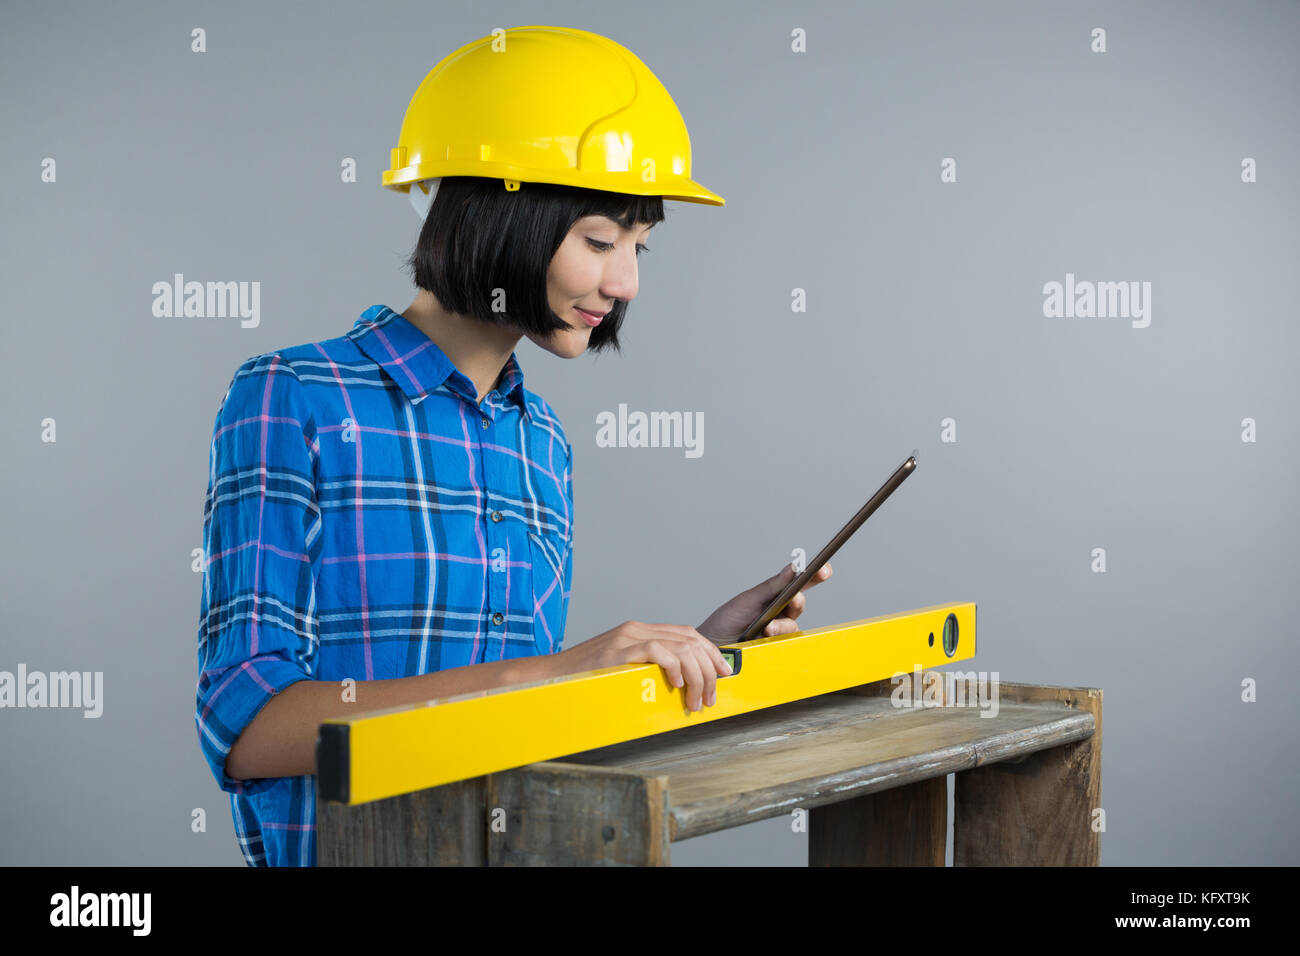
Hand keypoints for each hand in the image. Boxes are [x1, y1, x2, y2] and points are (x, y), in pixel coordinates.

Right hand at [553, 620, 733, 711]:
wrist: (552, 677)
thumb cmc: (587, 680)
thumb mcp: (623, 670)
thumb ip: (648, 668)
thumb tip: (681, 687)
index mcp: (640, 631)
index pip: (687, 633)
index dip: (710, 652)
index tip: (723, 673)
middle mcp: (637, 629)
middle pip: (689, 640)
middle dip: (709, 669)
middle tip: (712, 695)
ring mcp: (628, 637)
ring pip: (680, 647)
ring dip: (696, 676)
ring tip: (696, 700)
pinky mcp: (620, 649)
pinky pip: (658, 651)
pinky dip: (674, 667)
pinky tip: (677, 684)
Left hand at [696, 562, 833, 643]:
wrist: (713, 645)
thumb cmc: (728, 620)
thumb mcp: (749, 599)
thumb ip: (773, 586)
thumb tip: (794, 567)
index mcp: (773, 594)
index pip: (798, 582)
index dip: (814, 575)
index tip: (824, 570)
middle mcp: (779, 610)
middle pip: (799, 602)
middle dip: (797, 600)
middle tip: (793, 598)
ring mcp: (778, 628)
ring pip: (793, 623)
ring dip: (782, 624)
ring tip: (766, 628)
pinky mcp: (776, 645)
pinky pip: (786, 640)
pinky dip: (777, 637)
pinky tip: (766, 636)